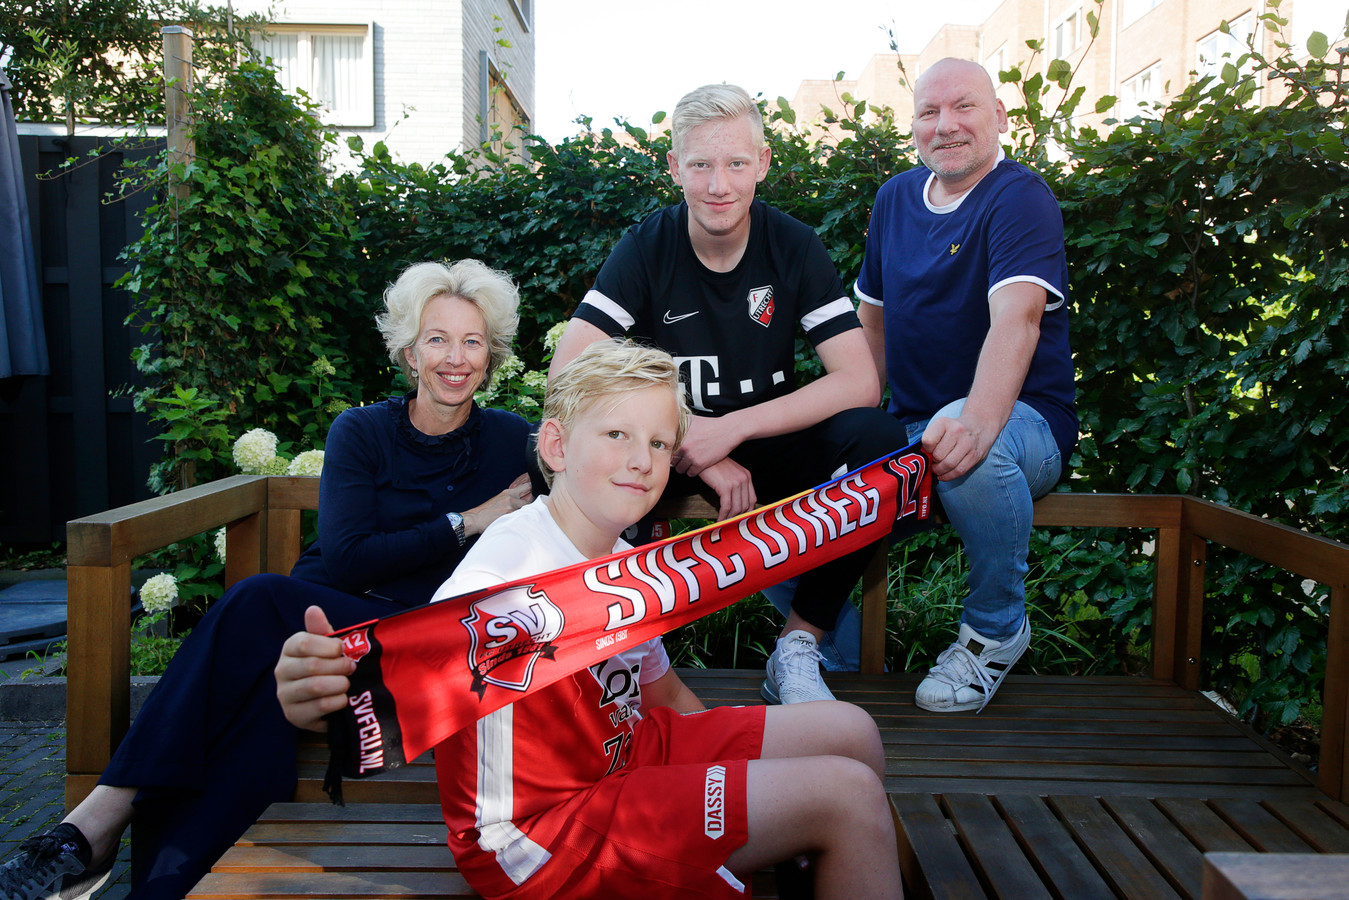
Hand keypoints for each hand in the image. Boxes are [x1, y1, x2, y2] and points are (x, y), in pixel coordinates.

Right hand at [275, 606, 354, 731]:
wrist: (324, 701)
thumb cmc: (327, 667)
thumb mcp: (327, 647)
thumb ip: (321, 630)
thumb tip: (313, 609)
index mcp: (289, 649)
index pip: (303, 643)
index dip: (328, 646)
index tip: (342, 649)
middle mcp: (281, 671)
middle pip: (312, 665)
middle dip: (338, 666)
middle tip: (351, 667)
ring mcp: (285, 695)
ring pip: (315, 686)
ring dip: (339, 684)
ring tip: (347, 682)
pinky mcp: (293, 715)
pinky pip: (320, 706)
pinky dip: (338, 701)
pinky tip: (343, 699)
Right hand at [463, 474, 532, 536]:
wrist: (475, 518)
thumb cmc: (487, 512)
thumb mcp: (499, 500)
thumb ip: (512, 499)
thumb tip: (525, 500)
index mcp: (508, 492)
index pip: (527, 486)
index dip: (533, 490)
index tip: (537, 494)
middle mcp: (511, 497)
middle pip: (530, 498)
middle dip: (533, 504)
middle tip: (535, 509)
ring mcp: (511, 506)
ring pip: (527, 509)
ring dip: (528, 514)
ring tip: (525, 519)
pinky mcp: (509, 514)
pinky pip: (521, 517)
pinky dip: (523, 520)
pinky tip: (520, 523)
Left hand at [673, 415, 741, 477]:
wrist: (727, 431)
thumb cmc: (711, 425)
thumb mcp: (692, 420)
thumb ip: (680, 423)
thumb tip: (670, 423)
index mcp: (679, 437)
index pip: (667, 450)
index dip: (669, 452)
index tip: (672, 453)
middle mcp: (683, 447)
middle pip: (671, 461)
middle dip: (676, 460)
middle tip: (681, 459)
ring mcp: (691, 456)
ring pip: (680, 469)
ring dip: (683, 467)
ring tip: (688, 463)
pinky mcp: (700, 464)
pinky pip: (690, 473)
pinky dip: (692, 471)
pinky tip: (695, 466)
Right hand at [698, 458, 756, 519]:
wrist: (702, 456)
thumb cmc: (713, 464)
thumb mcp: (729, 473)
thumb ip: (735, 485)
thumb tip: (735, 503)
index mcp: (746, 476)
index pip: (752, 499)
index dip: (747, 511)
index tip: (740, 518)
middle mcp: (744, 479)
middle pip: (745, 505)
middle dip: (738, 517)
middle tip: (730, 523)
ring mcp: (735, 483)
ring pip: (736, 508)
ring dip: (730, 518)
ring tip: (723, 523)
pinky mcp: (725, 487)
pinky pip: (726, 507)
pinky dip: (723, 515)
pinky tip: (719, 519)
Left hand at [921, 414, 993, 481]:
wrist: (979, 425)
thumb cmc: (953, 430)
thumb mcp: (940, 427)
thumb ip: (930, 440)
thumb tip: (923, 459)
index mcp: (944, 423)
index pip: (928, 441)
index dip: (926, 450)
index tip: (929, 451)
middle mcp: (957, 431)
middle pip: (938, 455)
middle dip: (933, 462)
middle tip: (933, 462)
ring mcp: (968, 444)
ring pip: (948, 465)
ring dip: (940, 471)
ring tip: (937, 469)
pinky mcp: (975, 455)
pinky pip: (959, 471)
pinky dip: (948, 476)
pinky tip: (944, 475)